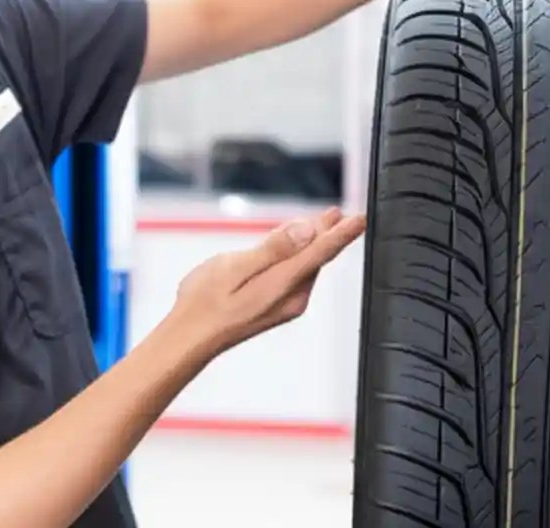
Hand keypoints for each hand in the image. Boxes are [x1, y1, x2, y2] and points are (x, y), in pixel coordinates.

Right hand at [170, 207, 366, 358]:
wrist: (189, 337)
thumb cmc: (204, 303)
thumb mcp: (234, 266)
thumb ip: (274, 248)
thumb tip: (307, 231)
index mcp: (284, 284)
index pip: (322, 252)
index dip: (342, 233)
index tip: (360, 219)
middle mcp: (293, 297)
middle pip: (315, 257)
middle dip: (324, 233)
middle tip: (335, 213)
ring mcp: (286, 305)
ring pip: (304, 266)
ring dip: (309, 245)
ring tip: (318, 224)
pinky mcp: (277, 308)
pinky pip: (294, 277)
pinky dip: (296, 259)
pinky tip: (290, 250)